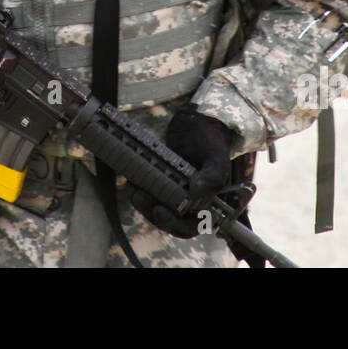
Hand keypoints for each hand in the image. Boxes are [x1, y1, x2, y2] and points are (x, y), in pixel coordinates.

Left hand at [130, 103, 236, 238]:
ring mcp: (175, 194)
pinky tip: (132, 179)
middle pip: (168, 220)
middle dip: (150, 210)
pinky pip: (149, 193)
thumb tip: (195, 192)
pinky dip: (140, 189)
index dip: (173, 223)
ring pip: (155, 208)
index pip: (190, 226)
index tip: (158, 210)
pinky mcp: (162, 183)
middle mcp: (190, 203)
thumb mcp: (216, 155)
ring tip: (132, 187)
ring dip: (142, 202)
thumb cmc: (212, 140)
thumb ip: (213, 176)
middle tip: (138, 196)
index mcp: (207, 203)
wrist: (199, 122)